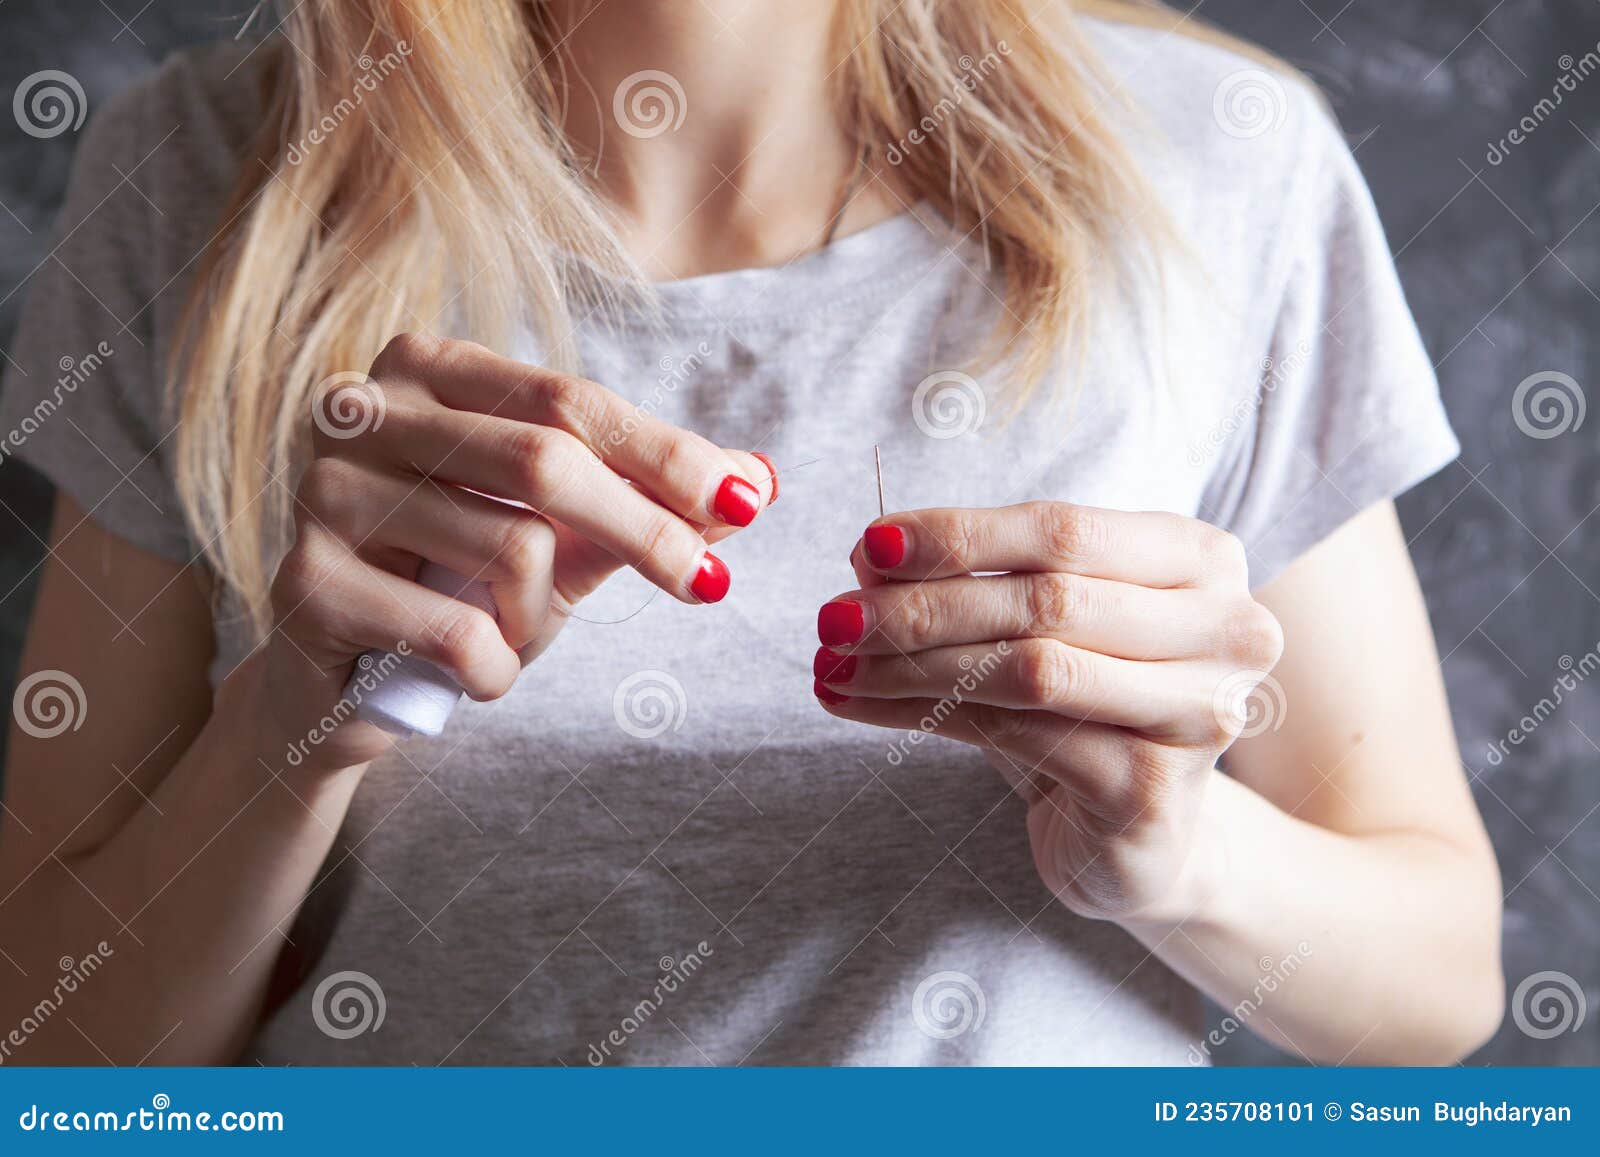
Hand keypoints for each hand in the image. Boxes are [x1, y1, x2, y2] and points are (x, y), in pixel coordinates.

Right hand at [251, 333, 775, 770]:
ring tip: (515, 635)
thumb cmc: (456, 590)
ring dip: (544, 618)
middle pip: (547, 461)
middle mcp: (363, 411)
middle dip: (648, 530)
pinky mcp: (304, 584)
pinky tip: (473, 673)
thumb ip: (649, 504)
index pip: (573, 401)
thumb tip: (761, 478)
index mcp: (426, 369)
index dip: (669, 456)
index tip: (749, 501)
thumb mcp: (563, 539)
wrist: (342, 687)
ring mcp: (322, 492)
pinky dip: (498, 670)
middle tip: (708, 585)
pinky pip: (459, 632)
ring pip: (512, 550)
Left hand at [812, 501, 1282, 923]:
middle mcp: (1223, 631)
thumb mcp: (1041, 624)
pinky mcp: (1151, 790)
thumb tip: (870, 555)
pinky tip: (864, 707)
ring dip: (912, 665)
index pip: (1064, 529)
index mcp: (1200, 560)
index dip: (959, 534)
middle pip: (1045, 600)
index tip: (870, 544)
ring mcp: (1196, 714)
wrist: (1145, 832)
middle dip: (922, 606)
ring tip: (835, 664)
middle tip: (833, 617)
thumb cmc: (1089, 703)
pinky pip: (1017, 738)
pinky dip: (925, 719)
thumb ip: (975, 580)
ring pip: (1028, 670)